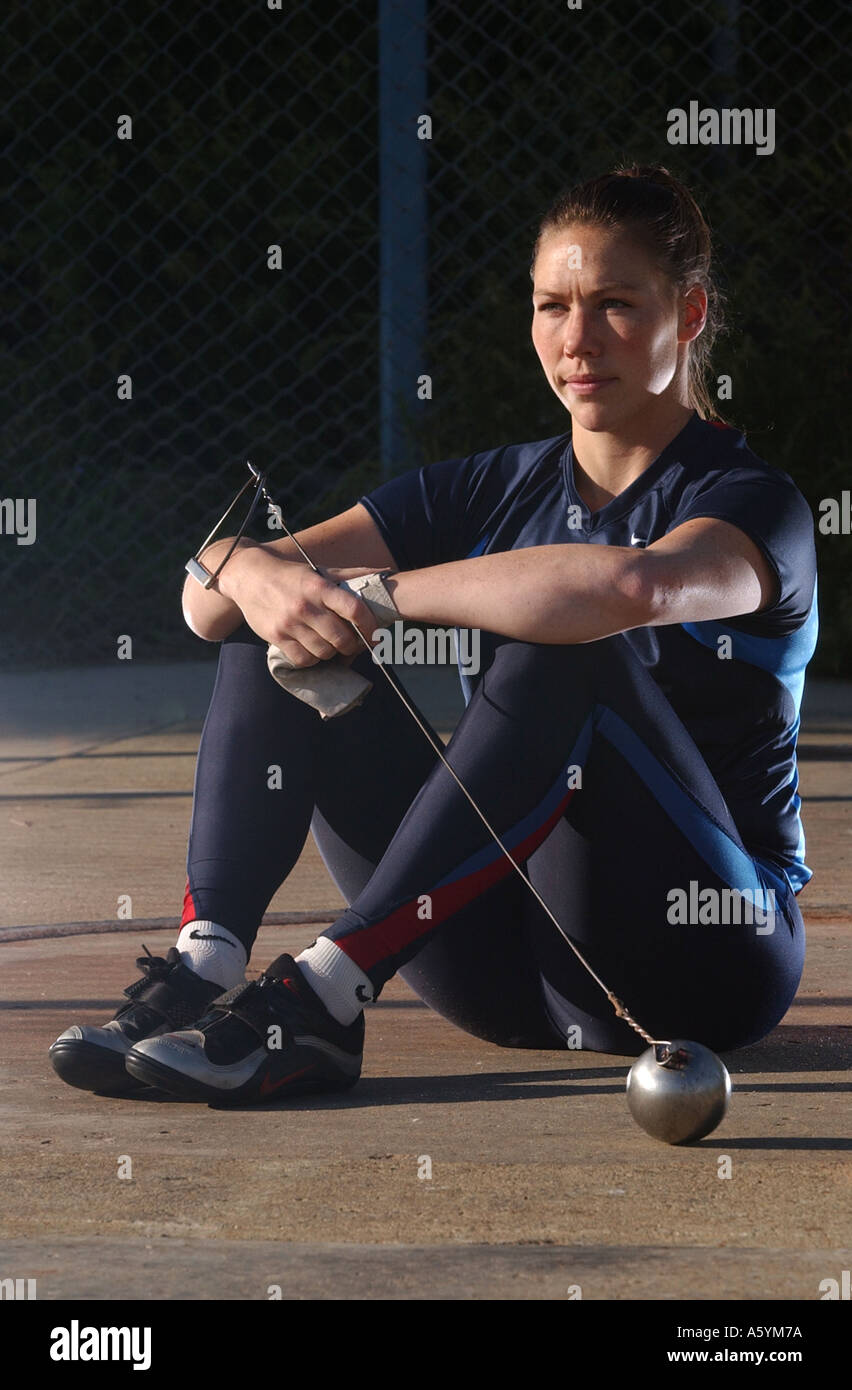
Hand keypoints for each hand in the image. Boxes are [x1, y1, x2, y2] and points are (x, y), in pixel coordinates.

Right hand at [215, 545, 379, 666]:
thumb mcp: (319, 570)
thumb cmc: (291, 575)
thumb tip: (385, 572)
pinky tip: (313, 649)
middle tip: (352, 643)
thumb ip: (351, 576)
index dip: (369, 626)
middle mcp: (305, 606)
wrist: (248, 576)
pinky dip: (312, 659)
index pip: (353, 609)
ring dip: (332, 653)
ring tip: (331, 645)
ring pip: (324, 652)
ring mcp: (289, 624)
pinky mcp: (276, 637)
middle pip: (341, 638)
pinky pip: (304, 659)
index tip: (374, 634)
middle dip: (352, 645)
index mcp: (319, 587)